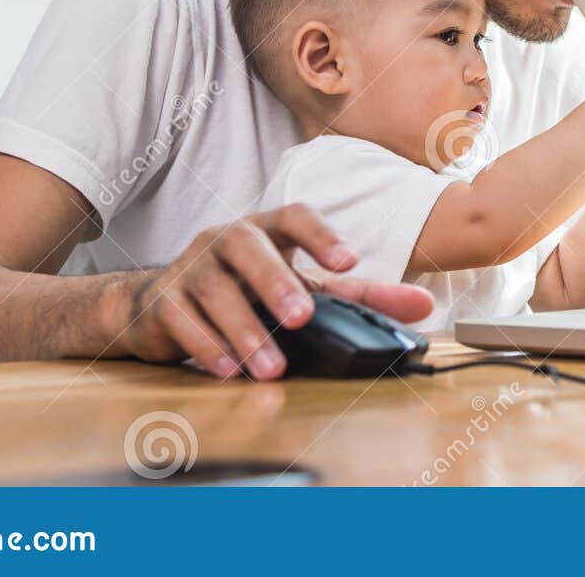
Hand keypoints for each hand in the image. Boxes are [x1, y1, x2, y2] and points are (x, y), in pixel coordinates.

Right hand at [118, 203, 434, 380]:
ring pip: (214, 289)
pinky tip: (228, 369)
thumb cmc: (247, 290)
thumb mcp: (303, 287)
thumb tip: (423, 306)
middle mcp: (225, 239)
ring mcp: (190, 268)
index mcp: (267, 229)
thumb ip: (360, 295)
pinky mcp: (162, 301)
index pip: (293, 214)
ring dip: (244, 329)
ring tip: (271, 367)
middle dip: (275, 281)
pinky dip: (205, 345)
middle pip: (247, 245)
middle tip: (301, 318)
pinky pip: (181, 319)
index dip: (320, 233)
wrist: (161, 305)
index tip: (349, 259)